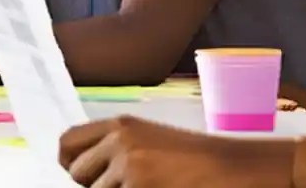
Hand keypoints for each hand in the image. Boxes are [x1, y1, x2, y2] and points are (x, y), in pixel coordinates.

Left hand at [58, 116, 293, 187]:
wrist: (237, 167)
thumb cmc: (197, 160)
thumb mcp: (150, 142)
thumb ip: (115, 149)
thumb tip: (77, 170)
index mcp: (121, 124)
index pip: (68, 142)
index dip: (68, 164)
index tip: (81, 177)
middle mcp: (120, 139)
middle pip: (76, 173)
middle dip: (93, 187)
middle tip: (124, 185)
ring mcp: (129, 164)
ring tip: (151, 185)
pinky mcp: (140, 186)